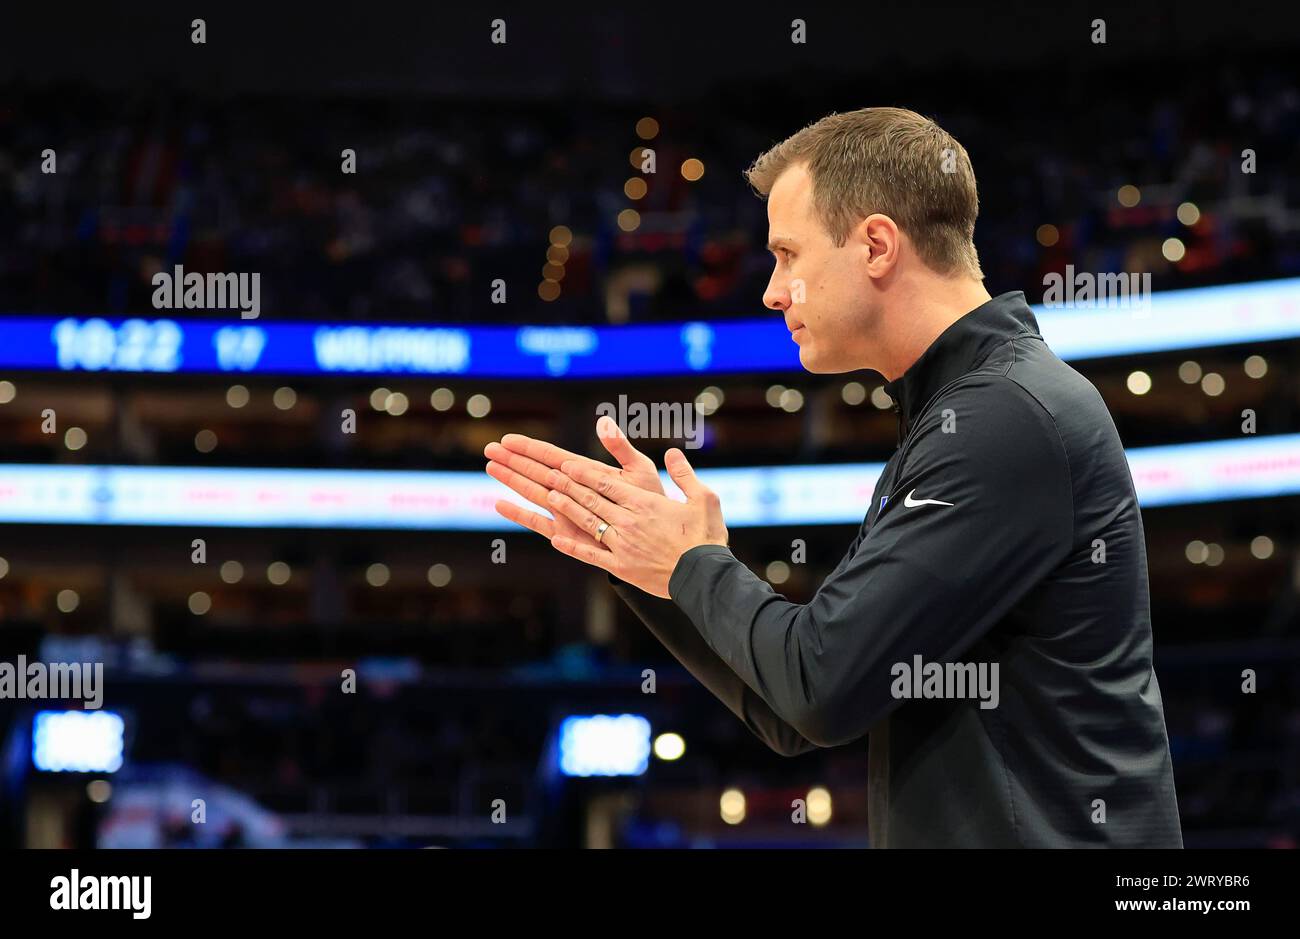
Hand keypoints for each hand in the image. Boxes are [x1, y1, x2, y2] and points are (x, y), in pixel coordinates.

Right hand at [483, 416, 663, 550]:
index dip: (531, 447)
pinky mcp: (567, 532)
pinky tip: (500, 504)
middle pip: (536, 471)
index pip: (553, 456)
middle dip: (513, 460)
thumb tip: (603, 421)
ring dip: (512, 480)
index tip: (509, 439)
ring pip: (533, 492)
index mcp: (587, 472)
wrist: (656, 536)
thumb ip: (620, 447)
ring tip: (490, 467)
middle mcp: (573, 490)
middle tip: (489, 449)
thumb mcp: (638, 470)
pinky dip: (520, 515)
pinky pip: (539, 522)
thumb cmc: (651, 501)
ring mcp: (568, 510)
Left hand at [545, 447, 728, 598]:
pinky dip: (572, 547)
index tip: (567, 465)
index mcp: (645, 503)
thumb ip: (684, 474)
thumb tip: (672, 453)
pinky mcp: (621, 567)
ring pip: (588, 522)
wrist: (704, 576)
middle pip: (591, 499)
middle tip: (548, 474)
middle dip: (568, 485)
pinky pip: (591, 556)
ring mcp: (622, 545)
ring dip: (567, 509)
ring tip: (549, 497)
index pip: (606, 483)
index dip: (584, 473)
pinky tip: (556, 540)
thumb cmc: (706, 537)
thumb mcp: (703, 498)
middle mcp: (628, 521)